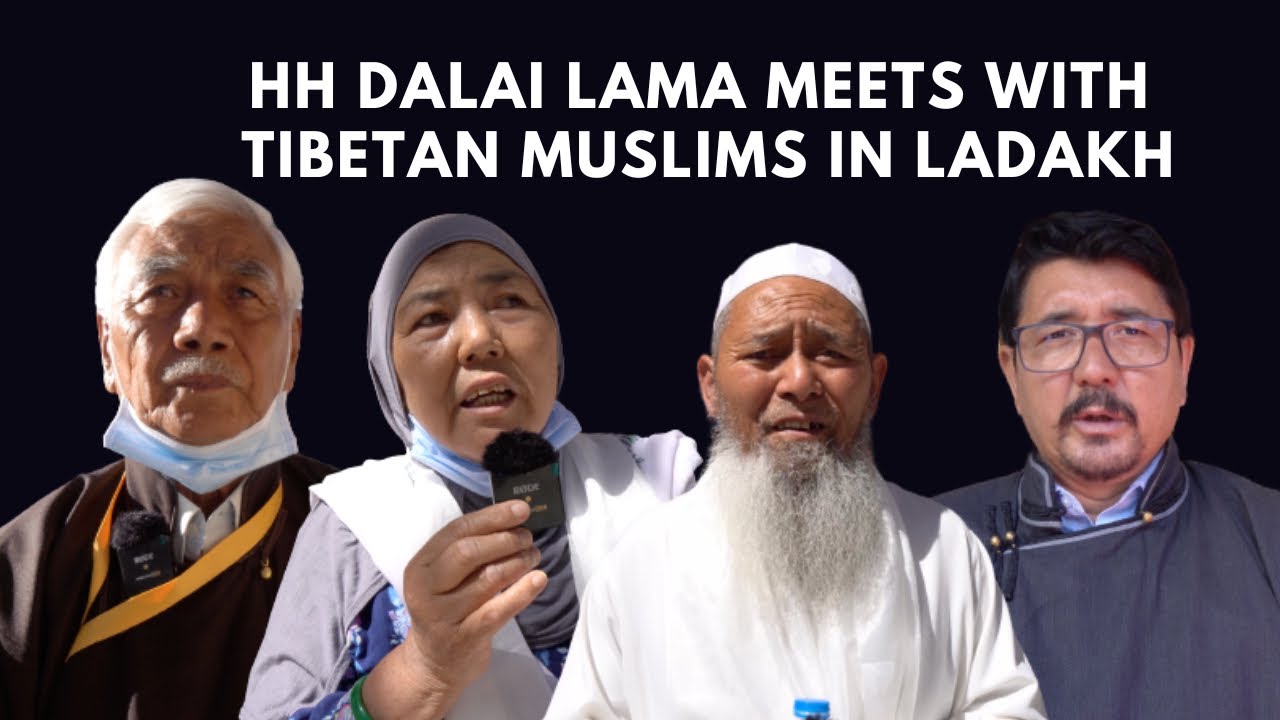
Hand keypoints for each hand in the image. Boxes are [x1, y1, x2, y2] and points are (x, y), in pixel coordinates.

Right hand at [363, 500, 546, 718]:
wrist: (435, 664)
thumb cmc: (448, 609)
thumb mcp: (445, 578)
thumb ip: (470, 550)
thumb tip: (512, 520)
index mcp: (420, 565)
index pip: (457, 531)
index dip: (492, 517)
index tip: (521, 509)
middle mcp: (426, 589)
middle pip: (467, 552)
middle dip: (504, 539)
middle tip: (527, 537)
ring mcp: (443, 616)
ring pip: (486, 579)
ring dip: (518, 562)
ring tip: (533, 555)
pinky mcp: (464, 638)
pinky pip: (498, 610)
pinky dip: (522, 592)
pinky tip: (538, 579)